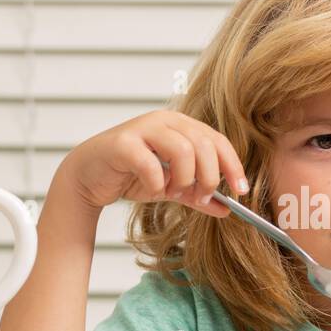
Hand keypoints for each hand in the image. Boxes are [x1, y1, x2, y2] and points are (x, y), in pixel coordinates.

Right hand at [61, 109, 247, 217]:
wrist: (90, 177)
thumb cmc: (131, 175)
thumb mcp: (172, 187)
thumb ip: (198, 195)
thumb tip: (227, 209)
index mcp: (181, 126)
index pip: (218, 141)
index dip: (232, 166)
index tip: (240, 191)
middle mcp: (165, 121)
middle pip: (204, 144)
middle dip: (209, 177)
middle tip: (201, 197)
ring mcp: (143, 129)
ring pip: (183, 150)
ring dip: (184, 179)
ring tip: (173, 191)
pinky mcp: (123, 143)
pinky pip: (151, 164)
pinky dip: (157, 182)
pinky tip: (152, 188)